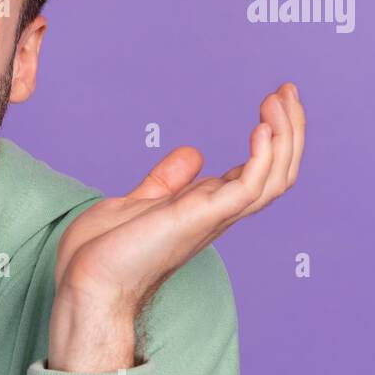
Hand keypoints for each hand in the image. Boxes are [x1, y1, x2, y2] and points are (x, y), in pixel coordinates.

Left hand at [48, 82, 304, 372]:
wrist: (84, 285)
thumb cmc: (102, 255)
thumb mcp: (137, 203)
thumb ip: (167, 181)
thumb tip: (194, 154)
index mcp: (207, 208)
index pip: (259, 171)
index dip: (274, 136)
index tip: (273, 98)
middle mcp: (218, 214)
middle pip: (277, 172)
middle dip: (290, 129)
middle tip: (287, 89)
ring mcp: (211, 217)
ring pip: (274, 178)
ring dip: (284, 135)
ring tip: (278, 98)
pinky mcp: (198, 218)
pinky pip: (248, 188)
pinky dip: (262, 157)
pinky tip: (261, 128)